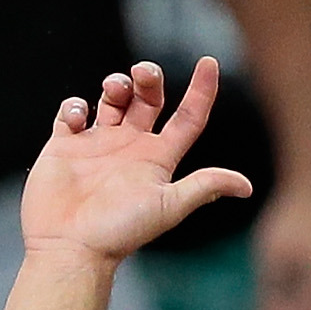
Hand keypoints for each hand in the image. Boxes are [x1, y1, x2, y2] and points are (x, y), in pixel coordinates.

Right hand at [22, 59, 252, 268]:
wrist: (69, 247)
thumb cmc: (118, 231)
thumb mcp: (168, 206)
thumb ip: (204, 187)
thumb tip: (246, 187)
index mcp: (157, 159)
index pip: (187, 118)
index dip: (201, 90)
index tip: (209, 62)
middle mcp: (130, 148)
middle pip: (148, 99)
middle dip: (149, 78)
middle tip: (143, 72)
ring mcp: (97, 145)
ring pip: (112, 100)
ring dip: (116, 84)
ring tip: (114, 89)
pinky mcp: (64, 147)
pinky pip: (72, 113)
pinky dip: (76, 105)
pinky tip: (79, 117)